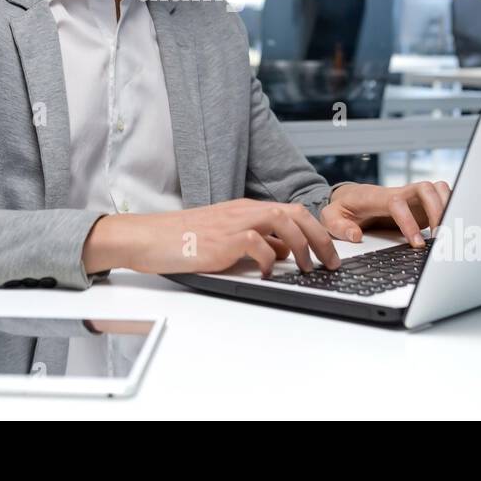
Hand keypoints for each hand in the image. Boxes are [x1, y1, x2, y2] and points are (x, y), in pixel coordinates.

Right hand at [83, 199, 341, 277]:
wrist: (148, 236)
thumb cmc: (182, 238)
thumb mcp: (225, 236)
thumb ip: (256, 239)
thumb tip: (283, 251)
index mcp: (246, 208)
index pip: (293, 211)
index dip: (318, 229)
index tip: (332, 249)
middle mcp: (244, 211)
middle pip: (295, 214)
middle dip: (320, 238)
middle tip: (332, 261)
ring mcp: (233, 223)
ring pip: (283, 223)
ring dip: (302, 247)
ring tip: (307, 268)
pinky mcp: (222, 239)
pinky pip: (257, 243)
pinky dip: (269, 259)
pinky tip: (267, 272)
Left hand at [318, 181, 451, 247]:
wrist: (350, 198)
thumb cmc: (342, 208)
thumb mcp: (331, 217)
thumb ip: (339, 227)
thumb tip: (356, 236)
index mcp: (377, 197)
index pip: (397, 203)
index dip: (409, 221)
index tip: (416, 243)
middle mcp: (398, 192)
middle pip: (424, 188)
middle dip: (436, 209)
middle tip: (440, 235)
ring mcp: (410, 196)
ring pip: (436, 188)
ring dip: (447, 206)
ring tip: (448, 231)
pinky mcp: (419, 204)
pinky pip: (440, 196)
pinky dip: (449, 206)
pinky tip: (449, 226)